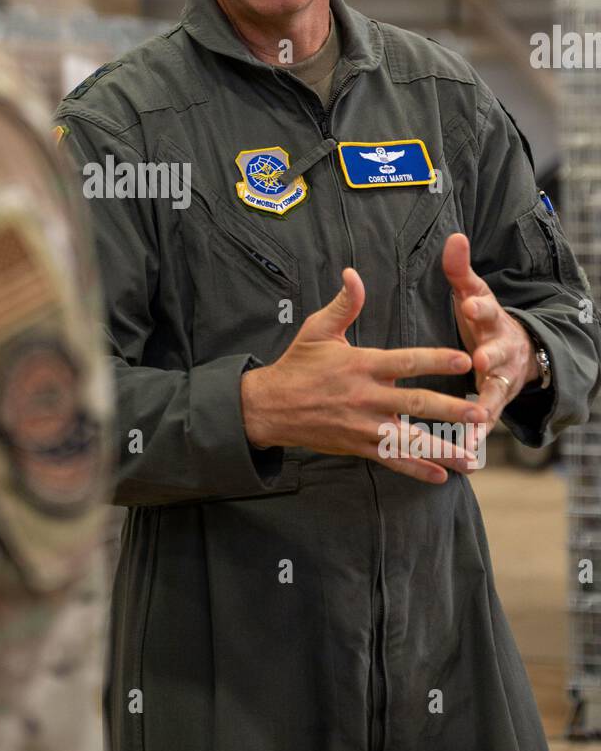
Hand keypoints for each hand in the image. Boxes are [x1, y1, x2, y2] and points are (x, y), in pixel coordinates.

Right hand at [240, 267, 485, 483]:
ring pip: (408, 439)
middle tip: (480, 414)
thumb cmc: (297, 365)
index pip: (405, 362)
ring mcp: (363, 425)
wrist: (269, 407)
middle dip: (450, 411)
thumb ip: (344, 304)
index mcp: (361, 365)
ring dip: (442, 449)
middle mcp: (365, 397)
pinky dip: (415, 470)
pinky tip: (440, 476)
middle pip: (415, 405)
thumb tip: (354, 274)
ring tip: (471, 457)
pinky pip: (391, 460)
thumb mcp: (317, 330)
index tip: (463, 360)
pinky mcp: (358, 445)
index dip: (435, 360)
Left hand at [442, 232, 537, 433]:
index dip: (479, 306)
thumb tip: (455, 237)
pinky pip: (486, 422)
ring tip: (476, 420)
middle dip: (489, 356)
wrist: (520, 353)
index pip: (486, 310)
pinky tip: (468, 452)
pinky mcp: (495, 404)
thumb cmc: (484, 320)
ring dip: (486, 406)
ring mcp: (501, 379)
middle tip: (480, 360)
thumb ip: (461, 270)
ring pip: (495, 393)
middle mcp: (500, 351)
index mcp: (491, 321)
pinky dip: (478, 436)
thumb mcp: (474, 293)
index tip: (469, 303)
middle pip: (496, 352)